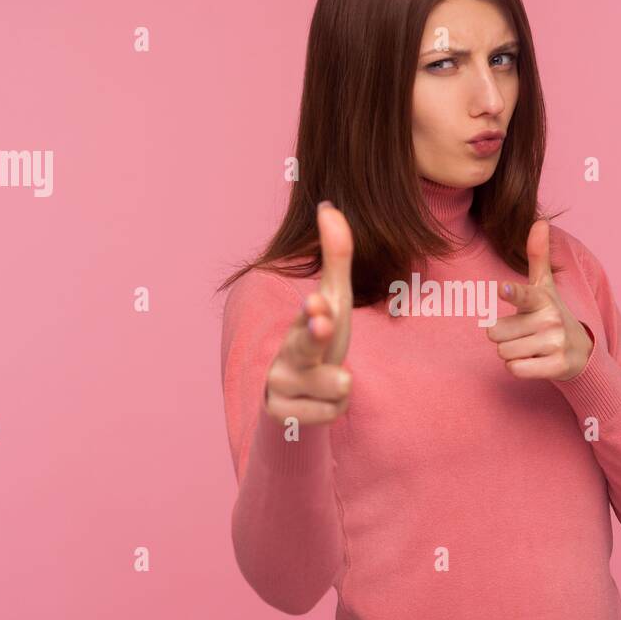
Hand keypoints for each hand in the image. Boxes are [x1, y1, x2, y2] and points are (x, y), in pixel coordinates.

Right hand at [262, 200, 354, 424]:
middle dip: (314, 336)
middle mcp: (287, 348)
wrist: (294, 396)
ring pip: (332, 386)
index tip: (320, 303)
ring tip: (334, 380)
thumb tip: (327, 205)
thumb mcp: (334, 303)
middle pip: (303, 345)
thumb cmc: (319, 341)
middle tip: (322, 322)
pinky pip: (330, 412)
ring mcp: (281, 382)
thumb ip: (335, 258)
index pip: (311, 313)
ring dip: (339, 386)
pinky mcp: (281, 414)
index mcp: (302, 320)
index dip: (316, 310)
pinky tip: (319, 402)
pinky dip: (333, 409)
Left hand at [489, 219, 593, 380]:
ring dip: (510, 352)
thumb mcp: (545, 286)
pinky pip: (515, 369)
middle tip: (522, 333)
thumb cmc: (552, 313)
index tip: (502, 288)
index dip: (512, 292)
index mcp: (542, 298)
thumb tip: (540, 220)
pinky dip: (518, 368)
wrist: (582, 351)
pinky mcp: (557, 366)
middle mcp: (550, 319)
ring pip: (504, 353)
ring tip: (530, 346)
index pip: (523, 294)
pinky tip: (534, 361)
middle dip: (503, 336)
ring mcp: (555, 343)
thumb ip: (538, 256)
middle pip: (496, 332)